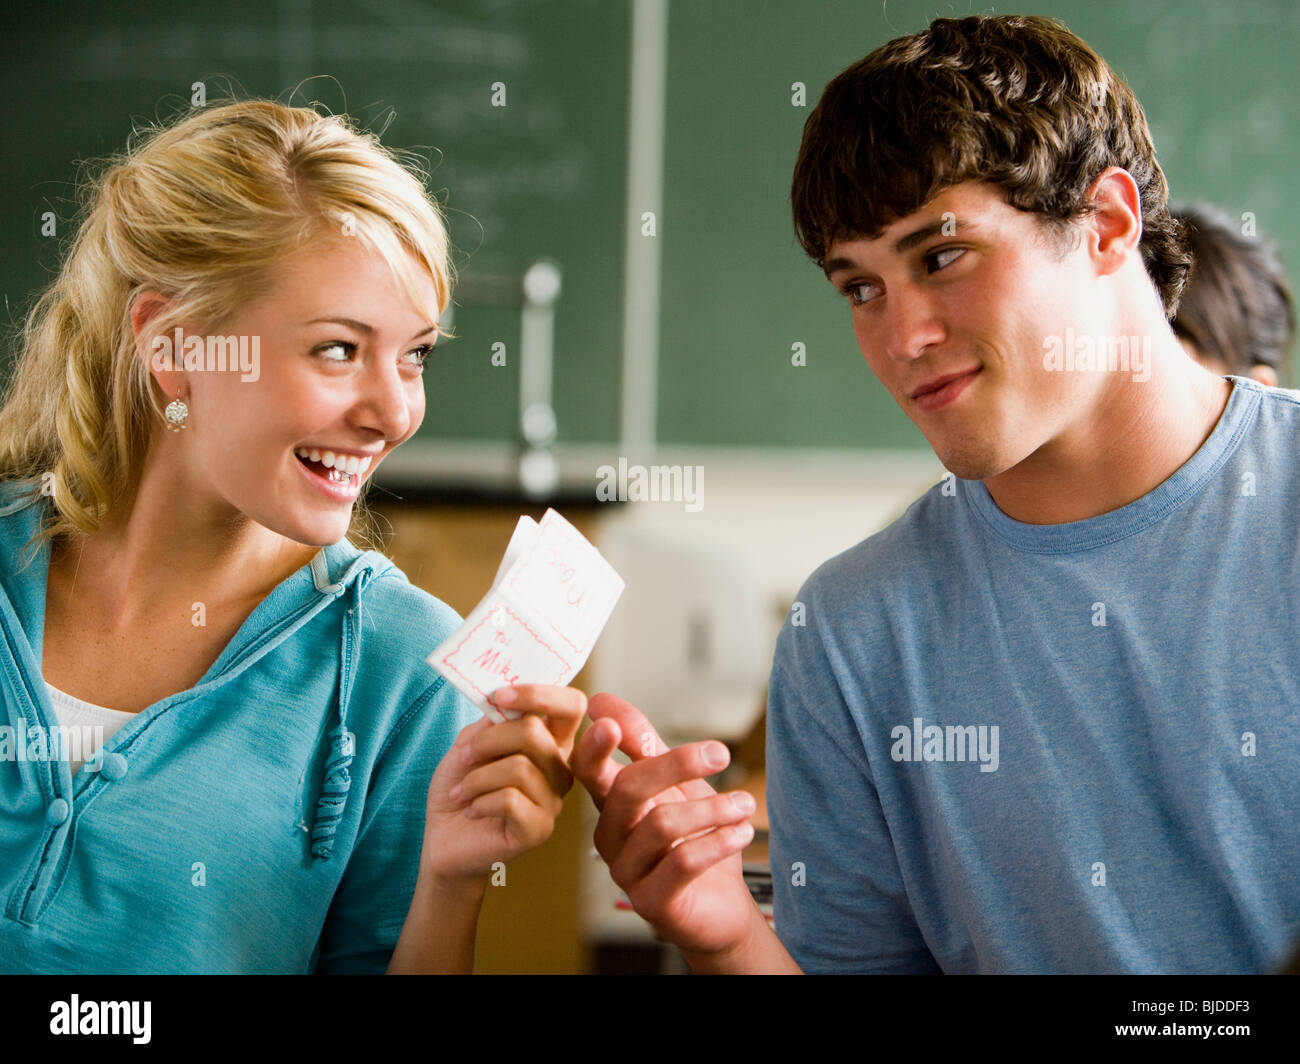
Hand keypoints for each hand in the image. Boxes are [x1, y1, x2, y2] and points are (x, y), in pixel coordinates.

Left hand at [421, 684, 585, 884]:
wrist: (444, 837)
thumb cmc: (461, 786)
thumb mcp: (470, 742)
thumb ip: (493, 720)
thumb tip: (505, 700)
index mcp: (551, 742)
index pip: (572, 706)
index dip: (541, 693)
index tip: (500, 696)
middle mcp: (560, 769)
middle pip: (535, 732)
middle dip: (488, 740)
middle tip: (465, 755)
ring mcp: (553, 801)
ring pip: (519, 767)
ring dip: (477, 777)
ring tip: (463, 790)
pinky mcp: (539, 829)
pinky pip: (510, 800)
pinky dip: (480, 801)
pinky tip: (472, 811)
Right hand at [572, 692, 760, 958]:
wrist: (722, 905)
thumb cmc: (696, 840)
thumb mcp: (676, 784)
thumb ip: (644, 745)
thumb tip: (602, 702)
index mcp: (612, 804)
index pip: (588, 770)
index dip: (594, 746)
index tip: (609, 722)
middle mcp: (611, 837)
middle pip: (627, 788)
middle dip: (676, 764)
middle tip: (720, 753)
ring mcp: (627, 872)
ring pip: (661, 824)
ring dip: (713, 809)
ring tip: (744, 804)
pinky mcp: (651, 902)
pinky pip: (682, 863)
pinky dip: (718, 841)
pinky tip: (741, 832)